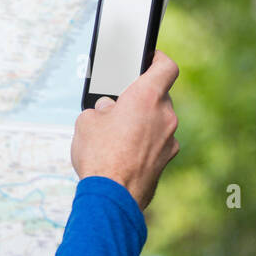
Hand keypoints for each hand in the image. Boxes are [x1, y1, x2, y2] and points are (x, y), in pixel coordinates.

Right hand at [70, 50, 179, 210]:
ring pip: (157, 121)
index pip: (166, 66)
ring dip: (141, 123)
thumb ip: (101, 109)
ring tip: (116, 135)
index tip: (149, 59)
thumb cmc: (99, 155)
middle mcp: (164, 115)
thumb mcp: (87, 122)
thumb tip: (108, 111)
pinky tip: (123, 154)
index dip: (158, 59)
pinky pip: (157, 143)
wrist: (112, 196)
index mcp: (146, 96)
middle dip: (139, 100)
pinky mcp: (167, 160)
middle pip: (158, 97)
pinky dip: (144, 144)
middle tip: (117, 107)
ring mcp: (169, 139)